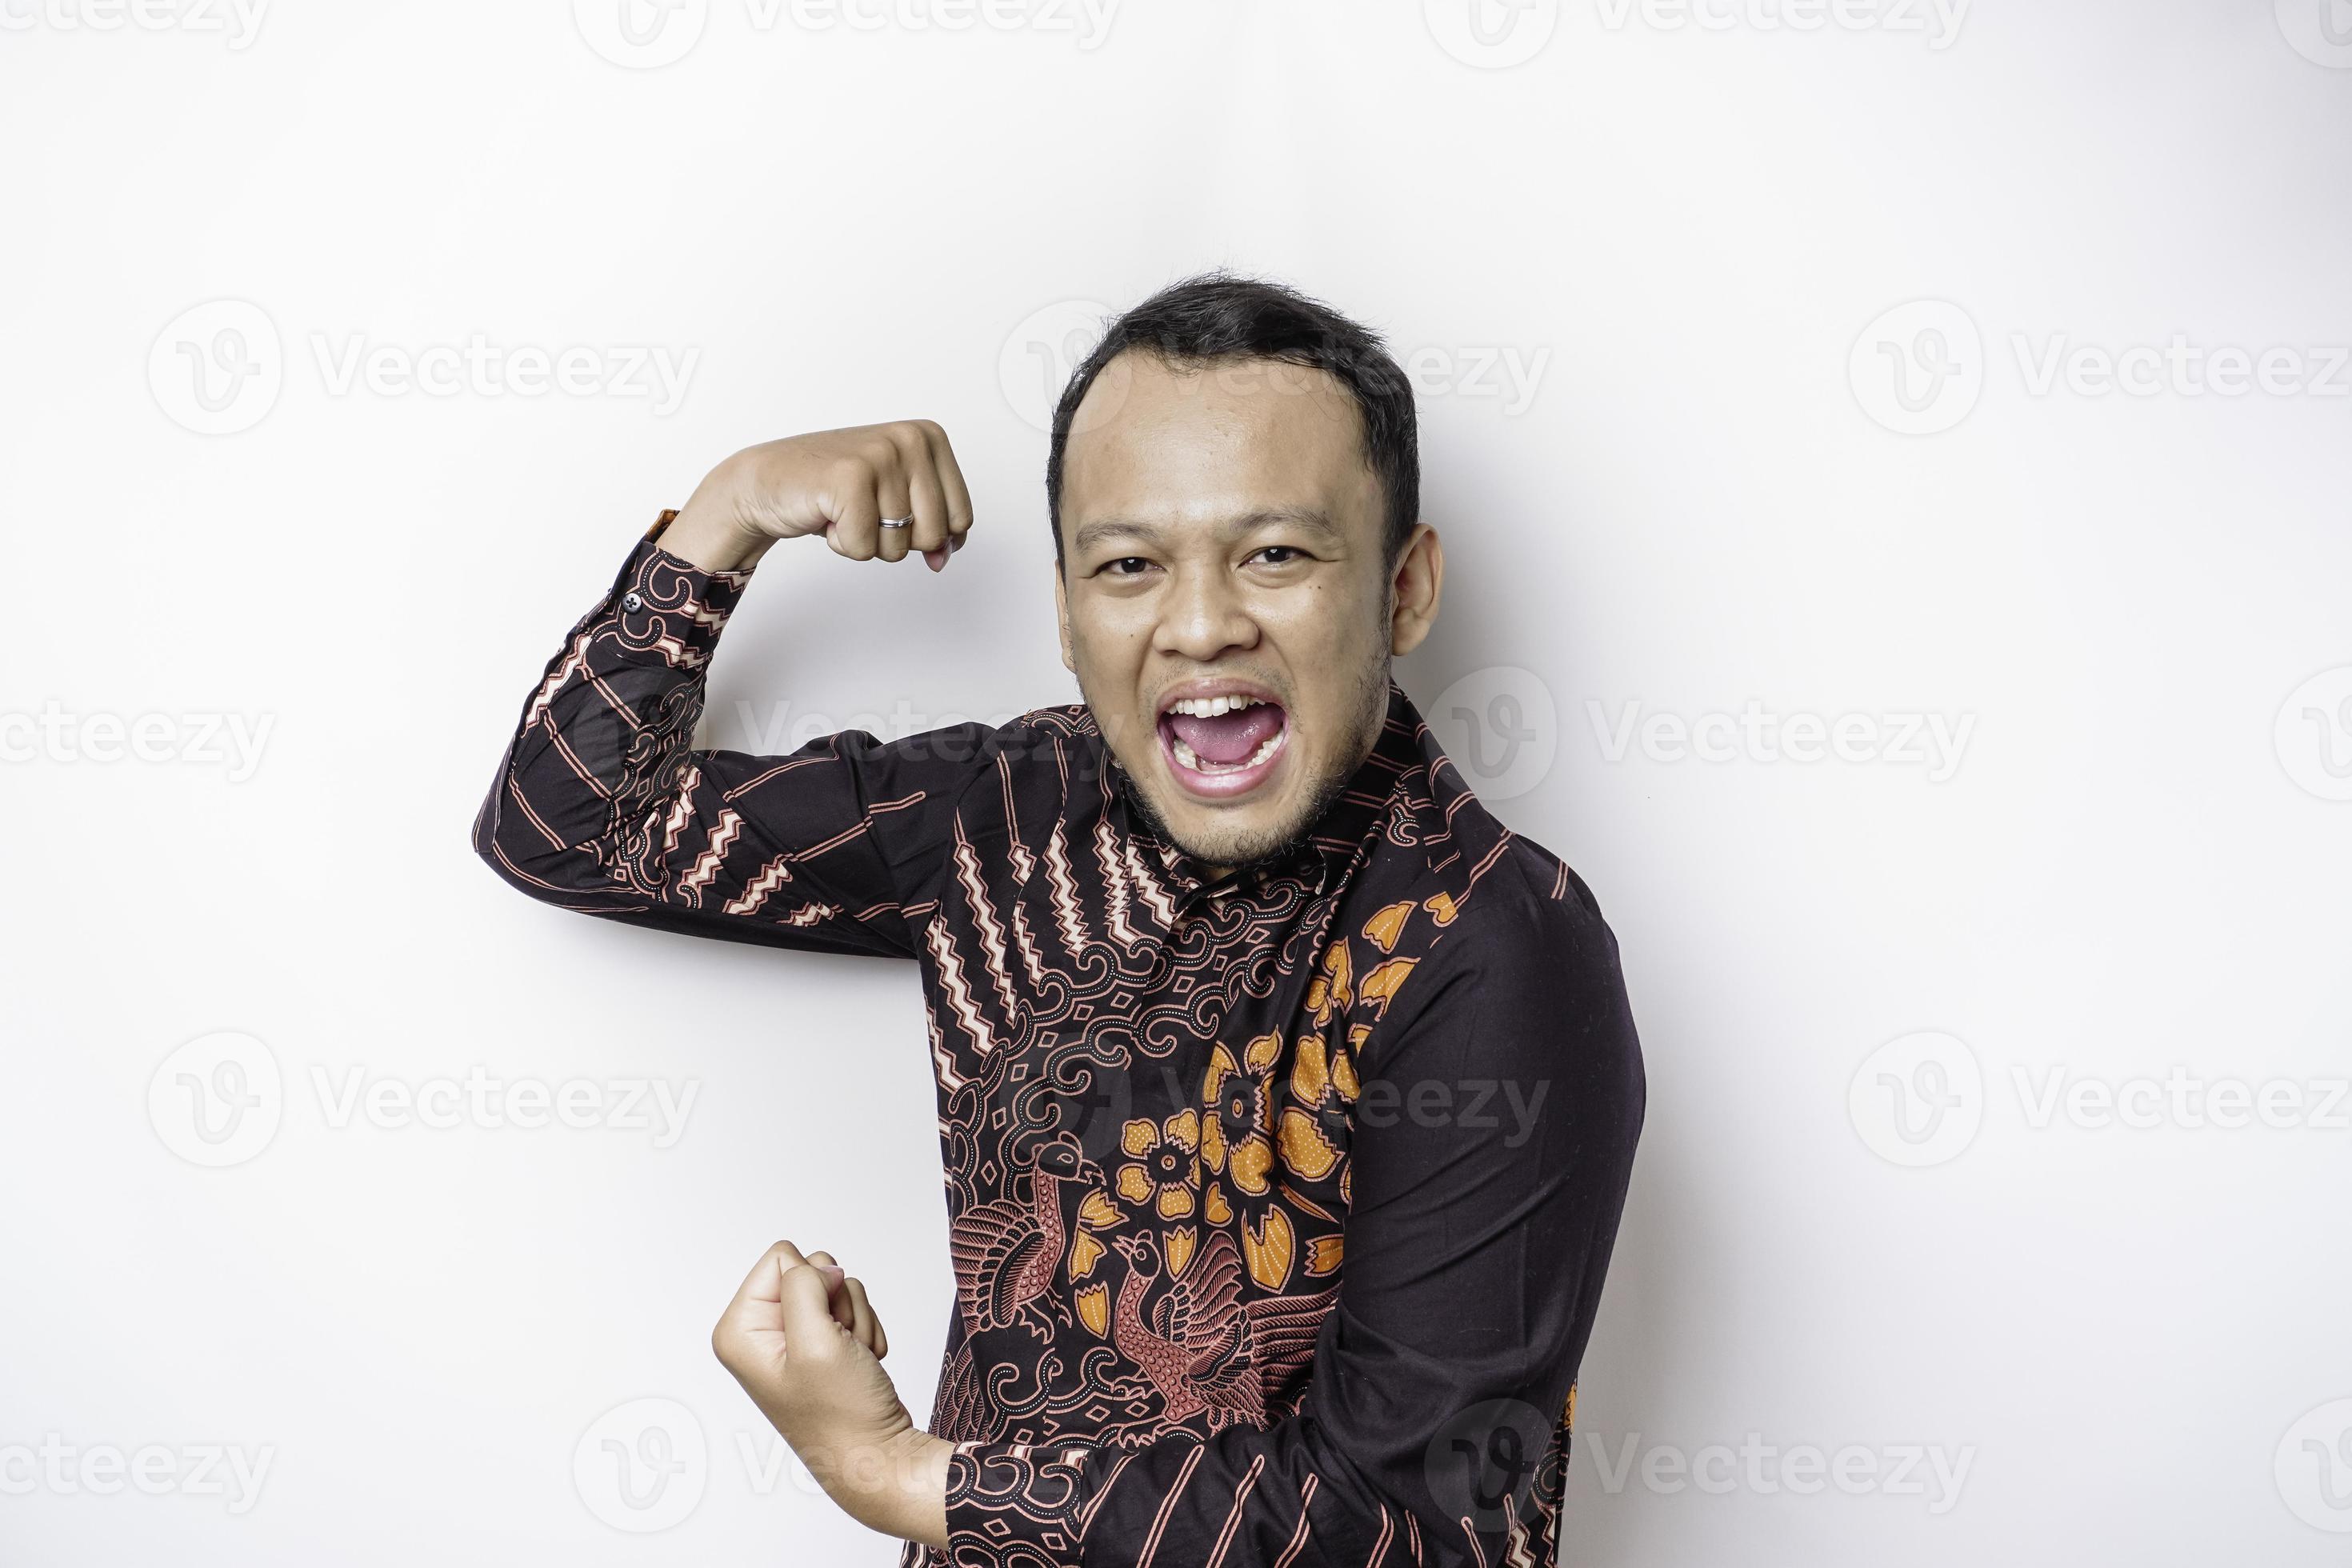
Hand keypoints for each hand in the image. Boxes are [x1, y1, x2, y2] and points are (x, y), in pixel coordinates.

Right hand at [661, 423, 974, 574]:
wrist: (768, 481)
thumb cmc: (834, 491)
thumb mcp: (896, 502)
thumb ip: (932, 526)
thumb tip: (944, 558)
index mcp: (930, 438)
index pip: (961, 519)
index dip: (927, 534)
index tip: (892, 511)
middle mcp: (910, 439)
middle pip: (934, 535)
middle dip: (896, 540)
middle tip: (864, 511)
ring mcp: (880, 455)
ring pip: (898, 547)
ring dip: (866, 541)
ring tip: (844, 510)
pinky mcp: (850, 478)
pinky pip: (864, 547)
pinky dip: (843, 544)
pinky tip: (827, 515)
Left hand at [711, 1240, 949, 1546]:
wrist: (876, 1455)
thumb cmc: (841, 1415)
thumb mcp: (815, 1341)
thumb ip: (805, 1286)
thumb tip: (820, 1267)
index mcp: (739, 1330)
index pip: (782, 1257)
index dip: (813, 1285)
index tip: (821, 1331)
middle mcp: (760, 1332)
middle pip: (811, 1269)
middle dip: (837, 1302)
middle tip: (839, 1346)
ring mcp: (792, 1339)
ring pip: (836, 1288)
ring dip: (855, 1319)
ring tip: (851, 1359)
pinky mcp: (821, 1344)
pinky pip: (852, 1308)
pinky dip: (865, 1332)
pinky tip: (860, 1363)